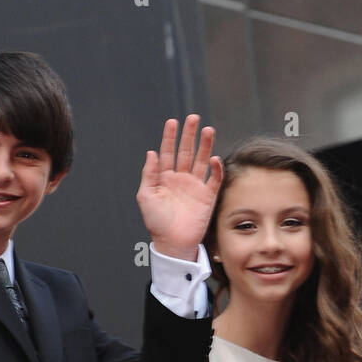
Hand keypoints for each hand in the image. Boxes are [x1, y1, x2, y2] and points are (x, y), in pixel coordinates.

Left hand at [136, 115, 223, 260]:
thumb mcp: (145, 197)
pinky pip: (214, 179)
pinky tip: (214, 159)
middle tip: (193, 118)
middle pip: (186, 152)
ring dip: (205, 146)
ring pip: (201, 161)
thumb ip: (149, 174)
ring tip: (208, 130)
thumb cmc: (157, 223)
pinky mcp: (207, 196)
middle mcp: (180, 179)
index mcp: (164, 178)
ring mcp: (195, 187)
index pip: (167, 152)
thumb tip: (151, 152)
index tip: (173, 122)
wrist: (173, 243)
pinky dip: (216, 168)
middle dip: (190, 135)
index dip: (170, 137)